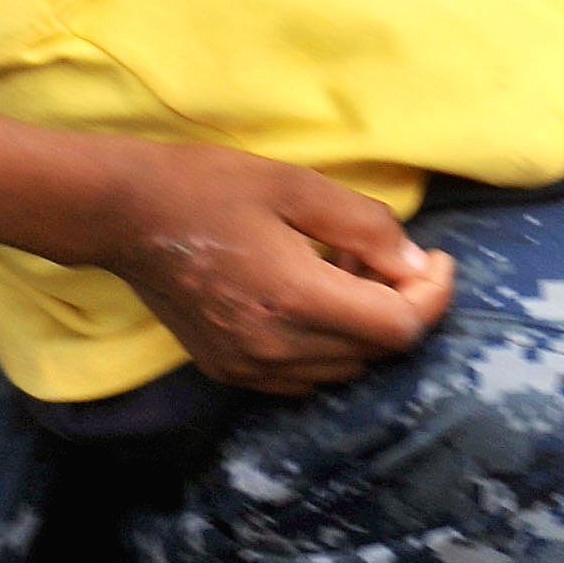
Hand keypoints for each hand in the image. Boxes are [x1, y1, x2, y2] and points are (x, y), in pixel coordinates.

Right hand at [75, 145, 455, 395]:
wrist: (123, 215)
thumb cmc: (209, 186)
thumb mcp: (296, 185)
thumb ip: (365, 226)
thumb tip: (416, 265)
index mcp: (295, 299)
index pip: (399, 327)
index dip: (434, 296)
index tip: (440, 258)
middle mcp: (275, 348)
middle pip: (377, 351)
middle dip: (400, 304)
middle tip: (382, 252)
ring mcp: (249, 368)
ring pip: (345, 368)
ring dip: (364, 326)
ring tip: (345, 269)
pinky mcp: (230, 372)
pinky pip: (306, 377)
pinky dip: (328, 344)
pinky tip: (311, 298)